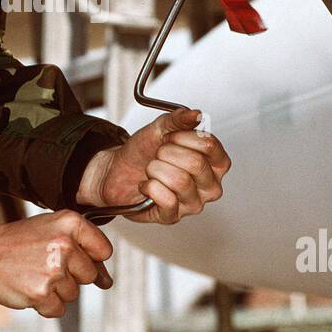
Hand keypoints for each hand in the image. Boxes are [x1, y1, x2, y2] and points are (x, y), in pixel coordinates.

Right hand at [0, 211, 113, 316]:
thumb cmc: (18, 242)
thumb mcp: (51, 229)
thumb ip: (83, 248)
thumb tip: (107, 281)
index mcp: (70, 223)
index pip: (104, 250)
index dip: (90, 257)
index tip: (71, 256)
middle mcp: (65, 245)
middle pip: (90, 275)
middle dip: (71, 275)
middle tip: (45, 264)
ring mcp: (54, 270)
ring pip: (73, 294)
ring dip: (56, 290)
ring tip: (34, 273)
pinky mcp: (42, 293)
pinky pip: (59, 309)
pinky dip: (45, 304)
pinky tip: (29, 287)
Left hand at [76, 107, 230, 224]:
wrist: (118, 170)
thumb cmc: (144, 151)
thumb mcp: (160, 128)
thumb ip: (179, 119)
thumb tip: (196, 115)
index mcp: (214, 162)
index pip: (210, 145)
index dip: (184, 137)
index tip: (170, 136)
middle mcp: (209, 185)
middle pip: (196, 163)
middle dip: (167, 153)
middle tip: (158, 154)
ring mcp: (194, 203)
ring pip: (180, 181)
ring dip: (156, 169)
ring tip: (151, 169)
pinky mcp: (174, 216)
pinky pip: (166, 199)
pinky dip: (148, 187)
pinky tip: (146, 186)